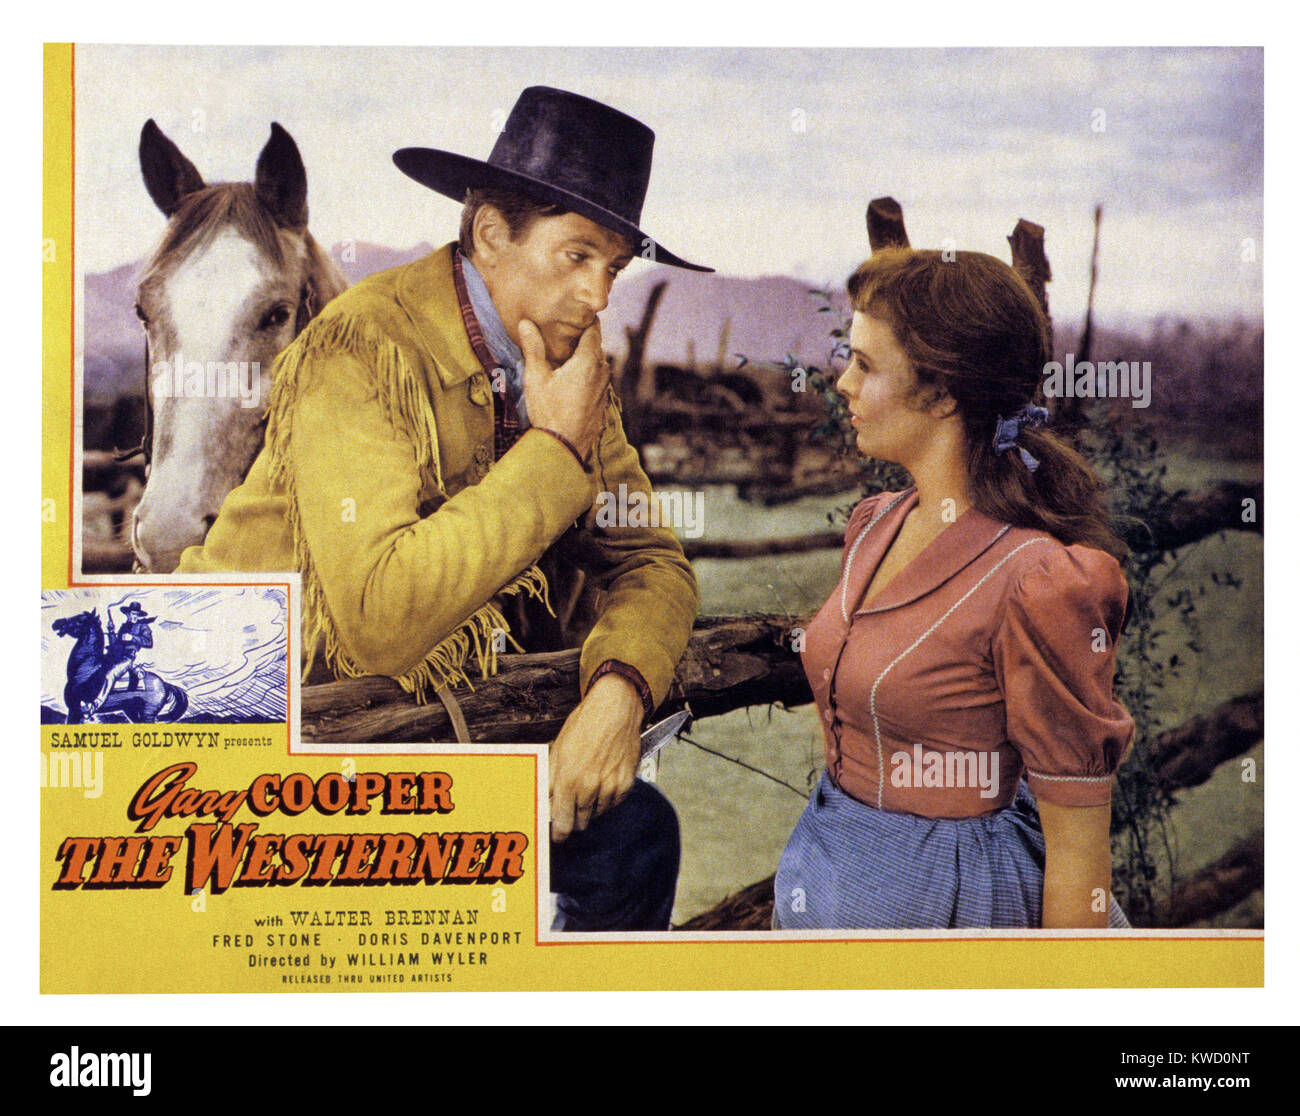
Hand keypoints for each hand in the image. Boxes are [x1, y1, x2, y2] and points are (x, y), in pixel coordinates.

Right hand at [519, 317, 609, 460]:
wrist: (564, 447)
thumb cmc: (549, 411)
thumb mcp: (536, 378)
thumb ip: (534, 348)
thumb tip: (526, 323)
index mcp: (588, 361)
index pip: (593, 329)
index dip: (584, 320)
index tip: (572, 316)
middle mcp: (602, 371)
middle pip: (595, 346)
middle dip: (582, 339)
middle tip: (563, 335)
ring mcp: (604, 388)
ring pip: (597, 363)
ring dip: (584, 359)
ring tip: (565, 358)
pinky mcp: (602, 401)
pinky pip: (597, 380)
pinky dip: (587, 376)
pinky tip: (571, 381)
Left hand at [548, 673, 642, 842]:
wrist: (615, 709)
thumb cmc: (585, 725)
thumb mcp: (558, 750)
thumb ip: (549, 780)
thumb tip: (543, 801)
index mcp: (569, 780)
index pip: (562, 822)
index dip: (559, 832)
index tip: (558, 834)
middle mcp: (590, 787)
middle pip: (580, 822)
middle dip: (574, 817)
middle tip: (571, 804)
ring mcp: (611, 787)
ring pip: (597, 814)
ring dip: (591, 807)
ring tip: (588, 785)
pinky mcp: (626, 784)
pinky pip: (613, 804)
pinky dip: (607, 798)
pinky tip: (602, 781)